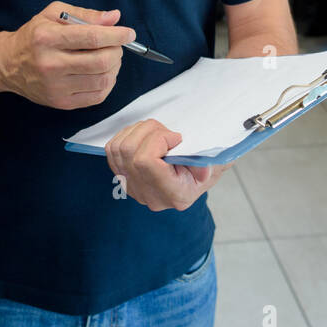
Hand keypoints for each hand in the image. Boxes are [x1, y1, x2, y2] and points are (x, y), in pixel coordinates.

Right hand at [0, 2, 133, 109]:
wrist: (8, 65)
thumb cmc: (34, 37)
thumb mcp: (53, 15)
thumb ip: (85, 15)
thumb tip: (114, 18)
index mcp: (48, 38)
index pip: (92, 38)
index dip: (116, 35)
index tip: (129, 33)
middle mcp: (51, 64)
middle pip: (100, 61)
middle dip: (117, 51)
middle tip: (116, 45)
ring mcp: (56, 86)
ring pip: (102, 80)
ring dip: (114, 68)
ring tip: (109, 58)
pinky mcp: (61, 102)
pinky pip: (97, 96)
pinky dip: (108, 84)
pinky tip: (102, 73)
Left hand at [104, 119, 231, 211]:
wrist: (197, 176)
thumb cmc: (205, 167)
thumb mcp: (214, 164)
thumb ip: (205, 164)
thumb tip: (200, 168)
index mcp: (174, 195)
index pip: (146, 162)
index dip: (158, 140)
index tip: (176, 138)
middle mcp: (150, 196)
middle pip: (129, 151)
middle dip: (149, 131)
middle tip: (168, 132)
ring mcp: (134, 189)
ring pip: (119, 147)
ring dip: (138, 131)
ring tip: (157, 134)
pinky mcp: (123, 179)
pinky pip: (112, 150)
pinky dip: (126, 136)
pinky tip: (144, 138)